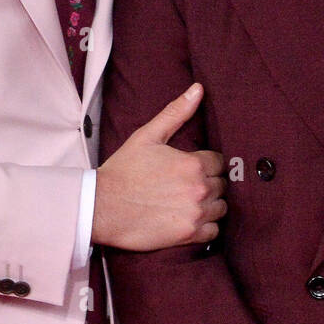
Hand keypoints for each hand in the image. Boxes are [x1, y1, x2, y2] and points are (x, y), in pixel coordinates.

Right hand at [93, 83, 226, 250]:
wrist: (101, 207)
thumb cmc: (123, 170)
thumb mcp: (147, 136)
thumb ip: (176, 112)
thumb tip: (199, 89)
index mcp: (193, 164)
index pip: (219, 162)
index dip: (206, 164)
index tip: (192, 168)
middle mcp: (199, 189)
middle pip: (222, 185)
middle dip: (210, 183)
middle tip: (190, 185)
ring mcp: (195, 213)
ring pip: (221, 208)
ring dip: (211, 204)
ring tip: (191, 202)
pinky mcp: (188, 234)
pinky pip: (214, 231)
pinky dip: (207, 226)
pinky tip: (191, 219)